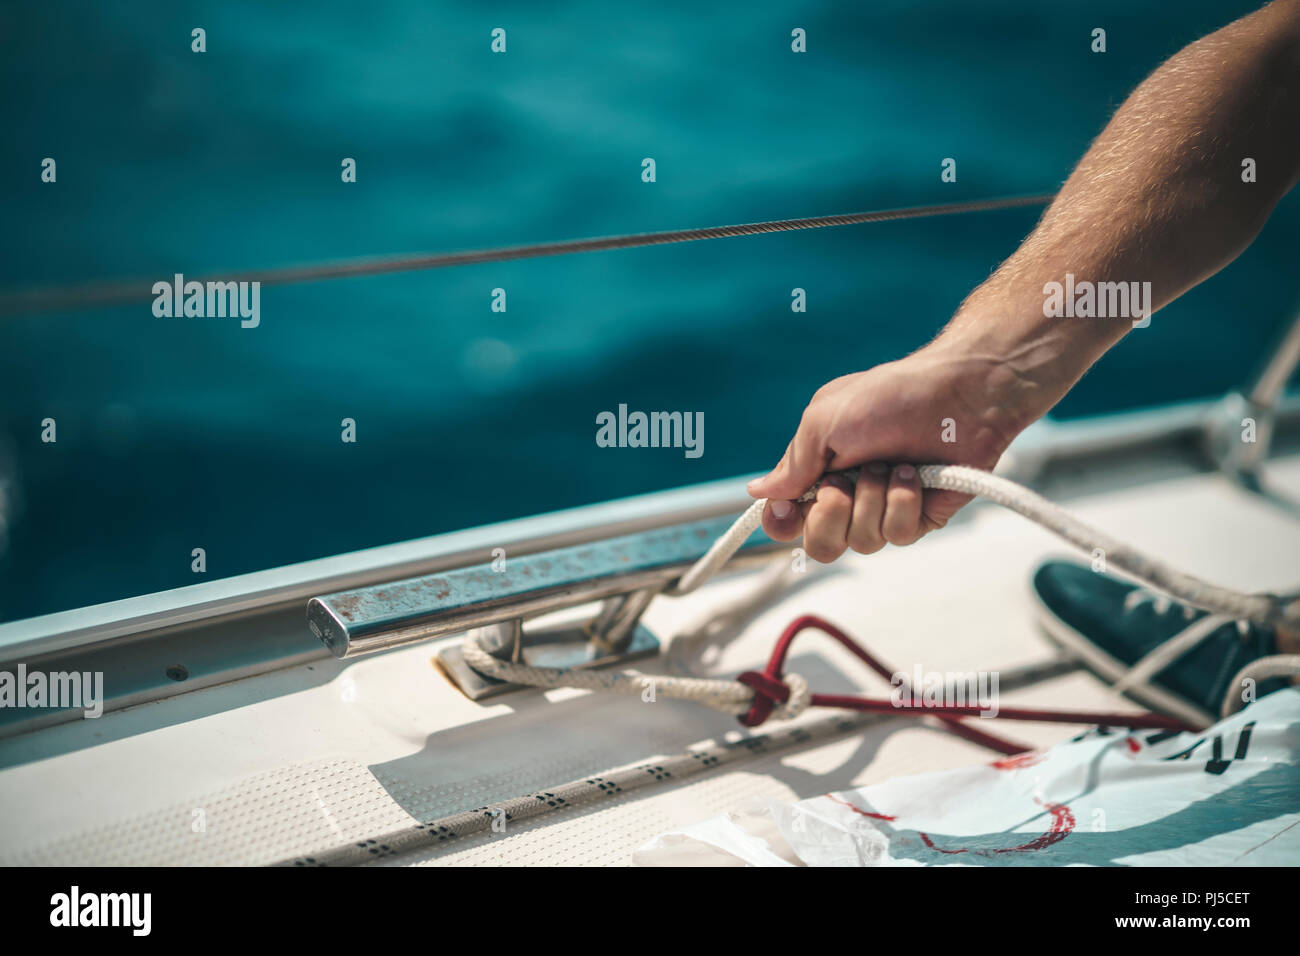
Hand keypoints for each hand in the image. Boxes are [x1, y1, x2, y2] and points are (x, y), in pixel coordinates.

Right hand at [745, 343, 1041, 561]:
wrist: (957, 394)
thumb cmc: (889, 397)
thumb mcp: (824, 419)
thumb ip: (792, 463)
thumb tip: (757, 492)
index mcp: (818, 472)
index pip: (787, 519)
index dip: (781, 523)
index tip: (789, 509)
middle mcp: (848, 497)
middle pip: (819, 546)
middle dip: (830, 515)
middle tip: (844, 481)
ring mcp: (882, 511)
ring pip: (860, 543)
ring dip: (872, 498)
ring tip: (891, 464)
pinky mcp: (918, 519)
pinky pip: (897, 535)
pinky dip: (903, 501)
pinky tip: (915, 474)